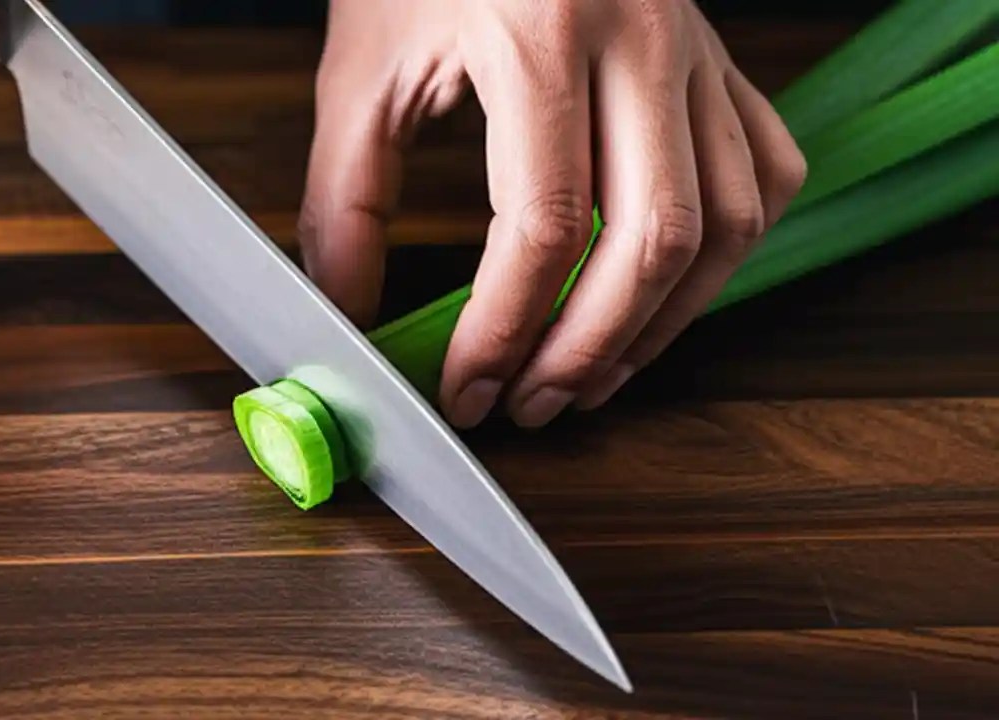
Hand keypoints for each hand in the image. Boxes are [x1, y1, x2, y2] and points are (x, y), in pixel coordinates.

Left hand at [298, 0, 806, 428]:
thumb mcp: (362, 68)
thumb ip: (346, 199)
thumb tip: (349, 315)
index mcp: (539, 31)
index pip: (543, 225)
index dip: (504, 332)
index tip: (467, 388)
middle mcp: (641, 36)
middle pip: (655, 239)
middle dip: (589, 350)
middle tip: (532, 404)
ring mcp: (698, 45)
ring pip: (727, 220)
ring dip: (664, 322)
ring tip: (592, 373)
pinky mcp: (722, 56)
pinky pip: (765, 168)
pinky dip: (728, 248)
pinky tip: (669, 287)